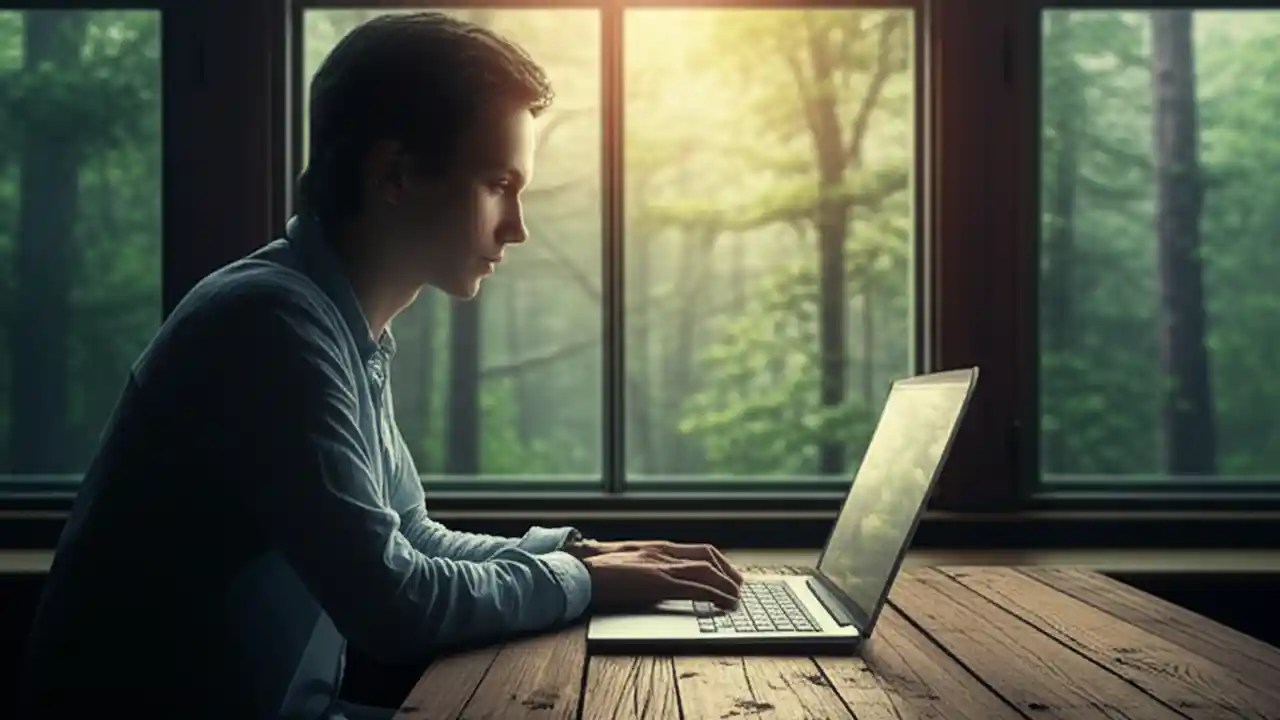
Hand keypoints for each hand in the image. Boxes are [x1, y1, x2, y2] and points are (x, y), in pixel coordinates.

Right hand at [581, 548, 741, 611]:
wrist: (577, 571)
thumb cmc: (594, 570)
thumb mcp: (625, 562)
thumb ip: (643, 566)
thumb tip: (652, 577)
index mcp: (655, 547)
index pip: (697, 550)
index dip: (717, 561)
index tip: (727, 572)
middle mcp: (663, 552)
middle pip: (708, 557)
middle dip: (728, 571)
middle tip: (739, 586)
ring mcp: (661, 566)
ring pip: (707, 572)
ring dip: (727, 585)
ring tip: (737, 599)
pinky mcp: (658, 582)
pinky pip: (696, 588)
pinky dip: (716, 595)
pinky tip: (725, 604)